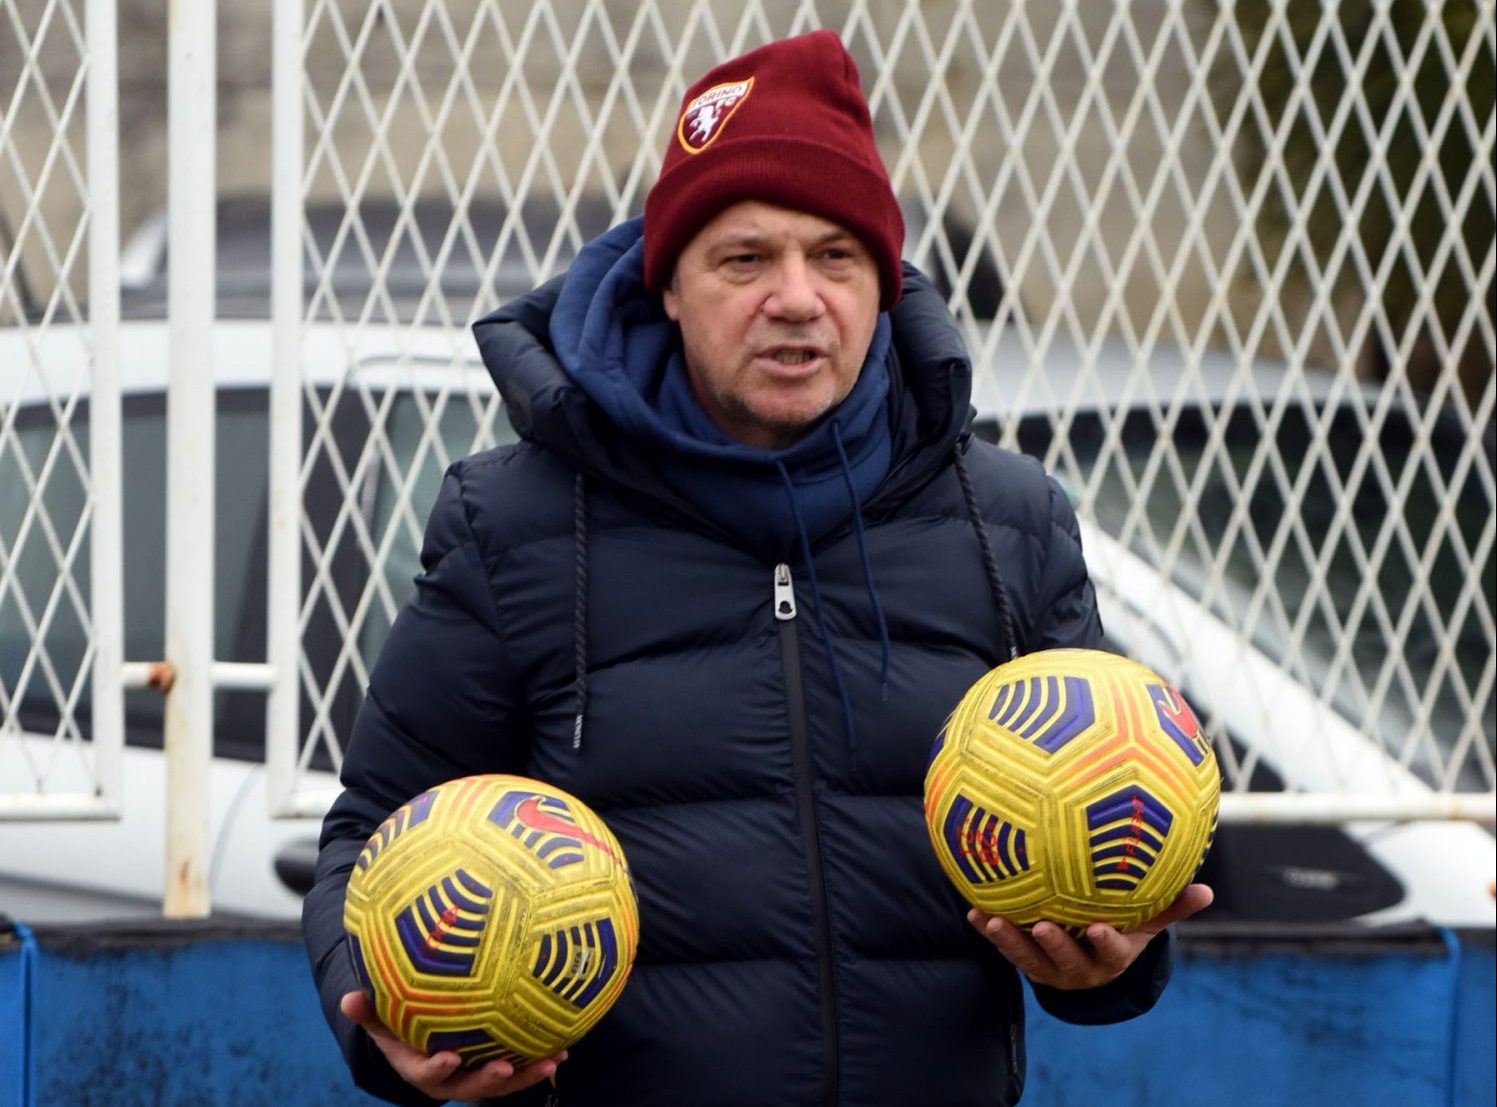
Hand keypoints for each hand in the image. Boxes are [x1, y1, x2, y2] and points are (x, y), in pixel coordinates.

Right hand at [340, 991, 566, 1098]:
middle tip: (506, 1067)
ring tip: (552, 1061)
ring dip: (527, 1074)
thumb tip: (349, 997)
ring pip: (502, 1083)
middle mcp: (451, 1079)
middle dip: (491, 1080)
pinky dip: (539, 1060)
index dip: (439, 1068)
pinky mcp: (497, 1066)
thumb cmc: (400, 1027)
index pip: (428, 1073)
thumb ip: (368, 1012)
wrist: (421, 1043)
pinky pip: (519, 1067)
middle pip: (472, 1087)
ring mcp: (476, 1076)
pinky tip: (563, 1048)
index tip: (451, 1057)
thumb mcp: (382, 1021)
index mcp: (421, 1069)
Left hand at [967, 882, 1213, 990]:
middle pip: (1066, 961)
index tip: (1097, 927)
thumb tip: (1206, 891)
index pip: (1111, 950)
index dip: (1104, 941)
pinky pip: (1006, 948)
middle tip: (1041, 925)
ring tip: (992, 922)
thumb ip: (1171, 907)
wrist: (1091, 961)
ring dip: (1010, 942)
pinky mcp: (1027, 962)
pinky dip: (990, 933)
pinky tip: (973, 911)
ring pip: (1029, 960)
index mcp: (1111, 955)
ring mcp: (1051, 969)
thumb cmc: (1123, 930)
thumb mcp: (1146, 923)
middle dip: (1054, 945)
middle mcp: (1081, 967)